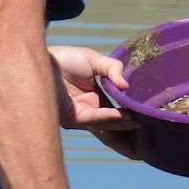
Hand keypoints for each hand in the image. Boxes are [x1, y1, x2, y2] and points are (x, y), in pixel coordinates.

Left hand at [47, 45, 139, 159]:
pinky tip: (126, 116)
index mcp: (93, 97)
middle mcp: (88, 109)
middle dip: (129, 128)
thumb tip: (126, 86)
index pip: (116, 109)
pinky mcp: (73, 118)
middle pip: (113, 123)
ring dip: (124, 124)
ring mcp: (81, 115)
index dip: (130, 113)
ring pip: (107, 124)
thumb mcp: (93, 59)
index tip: (146, 114)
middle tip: (147, 130)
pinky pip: (97, 119)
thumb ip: (112, 69)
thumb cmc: (63, 58)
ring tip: (140, 121)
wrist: (41, 59)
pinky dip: (112, 118)